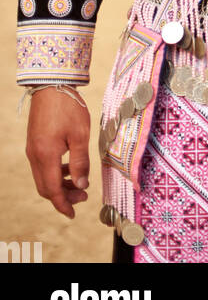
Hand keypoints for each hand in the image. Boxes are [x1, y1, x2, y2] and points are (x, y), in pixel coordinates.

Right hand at [26, 88, 90, 217]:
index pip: (52, 190)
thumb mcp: (79, 134)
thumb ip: (80, 162)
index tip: (73, 213)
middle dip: (63, 196)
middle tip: (83, 195)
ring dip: (60, 184)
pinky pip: (42, 166)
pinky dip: (54, 172)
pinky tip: (69, 166)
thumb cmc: (68, 107)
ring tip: (80, 181)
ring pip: (43, 177)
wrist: (51, 85)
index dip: (63, 204)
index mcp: (46, 156)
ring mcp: (32, 150)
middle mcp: (35, 156)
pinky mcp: (34, 143)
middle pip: (46, 187)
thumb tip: (81, 185)